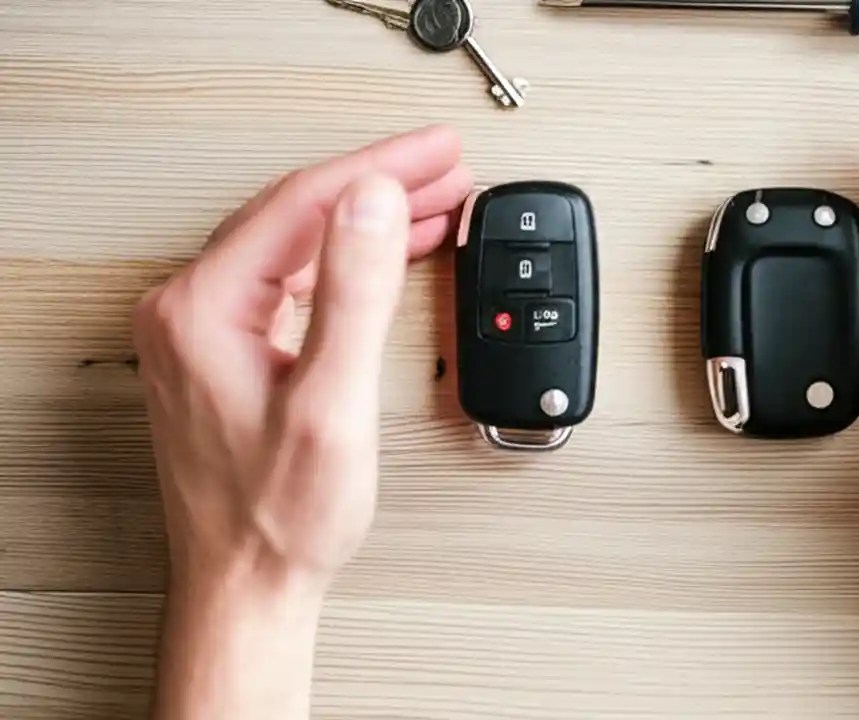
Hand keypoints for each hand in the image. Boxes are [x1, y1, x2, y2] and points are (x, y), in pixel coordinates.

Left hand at [133, 126, 471, 719]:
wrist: (247, 588)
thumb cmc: (279, 518)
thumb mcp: (332, 405)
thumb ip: (354, 295)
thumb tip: (373, 203)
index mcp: (203, 308)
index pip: (304, 203)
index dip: (380, 167)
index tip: (437, 151)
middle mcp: (190, 310)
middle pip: (299, 214)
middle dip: (381, 183)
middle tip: (446, 165)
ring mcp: (204, 332)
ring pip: (297, 245)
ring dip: (367, 222)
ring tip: (432, 200)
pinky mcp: (225, 353)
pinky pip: (291, 282)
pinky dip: (344, 263)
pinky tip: (384, 255)